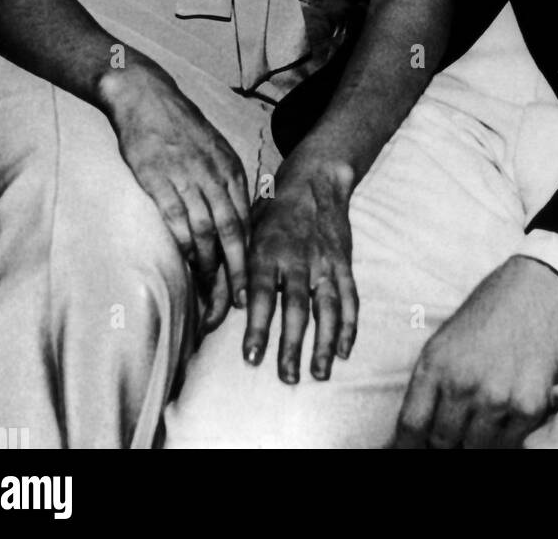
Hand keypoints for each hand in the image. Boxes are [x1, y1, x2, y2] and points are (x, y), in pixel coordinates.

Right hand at [99, 57, 250, 329]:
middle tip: (238, 308)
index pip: (246, 224)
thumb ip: (224, 185)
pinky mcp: (159, 181)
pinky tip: (189, 270)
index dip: (249, 260)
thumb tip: (233, 222)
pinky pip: (178, 221)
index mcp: (230, 170)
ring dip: (211, 271)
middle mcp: (214, 177)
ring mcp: (188, 179)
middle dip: (237, 276)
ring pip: (207, 234)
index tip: (251, 290)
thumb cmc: (180, 127)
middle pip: (232, 235)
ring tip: (211, 301)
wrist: (148, 97)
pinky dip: (186, 249)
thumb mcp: (214, 151)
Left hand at [243, 160, 357, 384]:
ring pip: (327, 307)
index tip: (251, 357)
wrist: (315, 180)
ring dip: (325, 342)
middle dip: (292, 344)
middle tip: (286, 377)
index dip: (257, 326)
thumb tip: (207, 316)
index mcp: (268, 252)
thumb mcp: (243, 233)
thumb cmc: (271, 211)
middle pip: (296, 307)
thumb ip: (227, 275)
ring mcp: (325, 262)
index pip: (261, 294)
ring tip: (320, 372)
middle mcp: (298, 259)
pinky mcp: (343, 263)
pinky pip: (350, 297)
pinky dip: (349, 325)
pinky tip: (345, 350)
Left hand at [394, 255, 557, 448]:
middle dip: (447, 439)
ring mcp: (496, 397)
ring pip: (477, 448)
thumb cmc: (490, 314)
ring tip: (486, 412)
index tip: (414, 449)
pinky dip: (509, 434)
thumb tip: (420, 433)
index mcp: (435, 364)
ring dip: (478, 438)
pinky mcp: (529, 407)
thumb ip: (432, 386)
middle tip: (457, 427)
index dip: (408, 446)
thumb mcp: (447, 342)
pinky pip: (511, 443)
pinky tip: (512, 406)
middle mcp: (462, 383)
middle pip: (442, 442)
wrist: (541, 290)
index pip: (411, 426)